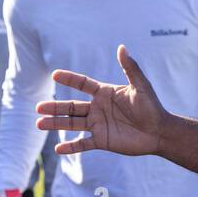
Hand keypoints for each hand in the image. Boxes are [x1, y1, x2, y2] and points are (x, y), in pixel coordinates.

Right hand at [36, 45, 167, 156]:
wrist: (159, 132)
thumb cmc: (152, 107)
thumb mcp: (140, 86)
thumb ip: (130, 68)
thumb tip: (122, 47)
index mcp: (104, 93)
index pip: (82, 84)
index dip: (69, 79)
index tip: (55, 75)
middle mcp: (97, 108)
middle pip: (71, 107)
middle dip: (55, 107)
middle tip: (38, 107)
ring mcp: (97, 125)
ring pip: (72, 124)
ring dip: (56, 124)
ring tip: (39, 123)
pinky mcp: (101, 140)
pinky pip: (82, 144)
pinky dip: (71, 147)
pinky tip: (58, 149)